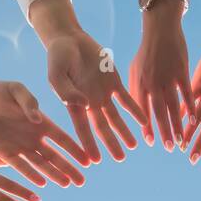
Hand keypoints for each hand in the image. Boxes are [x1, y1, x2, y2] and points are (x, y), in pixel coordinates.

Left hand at [0, 78, 89, 187]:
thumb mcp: (15, 90)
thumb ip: (28, 102)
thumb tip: (38, 119)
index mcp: (41, 122)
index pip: (62, 139)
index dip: (75, 150)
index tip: (88, 161)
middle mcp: (34, 137)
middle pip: (54, 156)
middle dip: (68, 168)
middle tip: (81, 181)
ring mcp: (20, 147)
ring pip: (40, 164)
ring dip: (53, 174)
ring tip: (66, 184)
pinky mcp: (5, 153)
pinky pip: (20, 166)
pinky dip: (30, 174)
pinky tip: (42, 183)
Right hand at [46, 29, 145, 162]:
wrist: (70, 39)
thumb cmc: (58, 57)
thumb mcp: (56, 73)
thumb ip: (65, 91)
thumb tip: (82, 105)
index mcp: (73, 105)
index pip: (82, 129)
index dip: (88, 144)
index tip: (93, 161)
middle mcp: (89, 104)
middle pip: (102, 128)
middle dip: (110, 143)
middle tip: (120, 158)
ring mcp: (103, 94)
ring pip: (116, 117)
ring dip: (124, 131)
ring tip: (133, 146)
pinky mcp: (114, 82)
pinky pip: (127, 99)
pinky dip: (135, 110)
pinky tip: (144, 121)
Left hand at [129, 12, 194, 151]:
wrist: (160, 27)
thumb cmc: (146, 50)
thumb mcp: (134, 69)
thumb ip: (135, 90)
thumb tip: (134, 111)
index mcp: (139, 83)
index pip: (141, 110)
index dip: (146, 127)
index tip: (150, 142)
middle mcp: (152, 82)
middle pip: (157, 112)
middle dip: (163, 131)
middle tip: (168, 148)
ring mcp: (167, 77)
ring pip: (173, 106)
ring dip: (177, 124)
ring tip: (181, 140)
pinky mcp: (181, 71)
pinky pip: (186, 93)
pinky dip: (190, 107)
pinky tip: (194, 119)